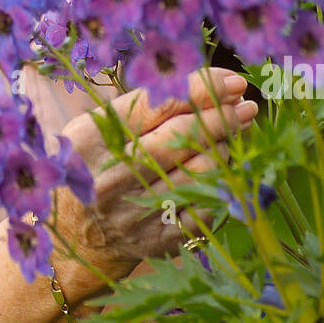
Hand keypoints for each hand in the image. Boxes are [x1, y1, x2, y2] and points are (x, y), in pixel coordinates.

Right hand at [54, 68, 255, 292]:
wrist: (79, 233)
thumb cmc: (97, 165)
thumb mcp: (103, 127)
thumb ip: (150, 106)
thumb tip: (218, 87)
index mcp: (93, 138)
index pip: (158, 103)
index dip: (202, 89)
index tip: (232, 82)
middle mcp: (110, 176)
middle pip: (183, 136)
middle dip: (222, 117)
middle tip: (244, 106)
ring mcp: (134, 213)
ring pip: (201, 170)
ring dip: (223, 149)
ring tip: (227, 139)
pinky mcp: (157, 240)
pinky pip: (206, 205)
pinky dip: (220, 183)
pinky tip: (221, 171)